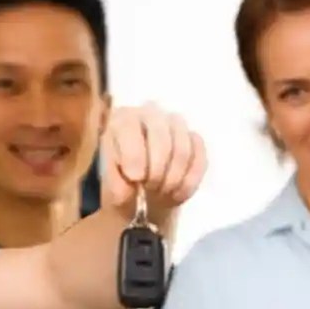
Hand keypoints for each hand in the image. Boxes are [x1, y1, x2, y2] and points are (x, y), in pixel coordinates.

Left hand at [99, 102, 206, 227]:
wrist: (142, 186)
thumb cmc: (122, 180)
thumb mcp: (109, 185)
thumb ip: (116, 184)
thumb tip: (134, 179)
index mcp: (123, 119)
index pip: (130, 128)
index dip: (134, 155)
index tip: (135, 178)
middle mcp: (151, 114)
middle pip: (161, 139)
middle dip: (156, 172)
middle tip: (149, 189)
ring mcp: (176, 125)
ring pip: (183, 151)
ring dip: (172, 180)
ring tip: (159, 193)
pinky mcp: (195, 140)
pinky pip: (199, 160)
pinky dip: (188, 182)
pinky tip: (176, 194)